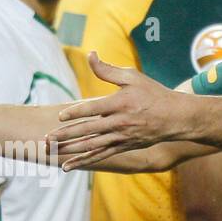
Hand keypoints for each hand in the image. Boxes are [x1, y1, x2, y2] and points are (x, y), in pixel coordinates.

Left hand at [48, 51, 192, 169]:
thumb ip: (108, 69)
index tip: (60, 116)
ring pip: (91, 146)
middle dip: (66, 135)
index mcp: (120, 103)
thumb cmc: (152, 93)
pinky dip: (83, 162)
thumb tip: (90, 54)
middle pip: (88, 130)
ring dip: (70, 149)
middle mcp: (119, 122)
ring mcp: (120, 137)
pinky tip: (67, 166)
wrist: (175, 118)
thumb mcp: (132, 77)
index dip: (76, 112)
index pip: (93, 109)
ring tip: (51, 151)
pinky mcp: (122, 147)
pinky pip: (99, 156)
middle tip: (46, 139)